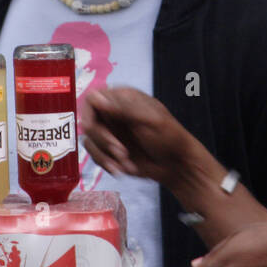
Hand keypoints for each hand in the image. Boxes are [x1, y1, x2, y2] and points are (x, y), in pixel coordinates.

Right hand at [80, 87, 198, 188]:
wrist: (178, 166)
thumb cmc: (170, 138)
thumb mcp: (150, 120)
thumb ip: (123, 108)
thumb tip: (98, 98)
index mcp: (123, 99)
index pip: (93, 99)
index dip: (88, 113)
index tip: (91, 128)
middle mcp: (113, 114)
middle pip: (88, 123)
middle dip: (103, 141)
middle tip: (121, 152)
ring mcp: (111, 134)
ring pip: (90, 142)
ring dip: (106, 156)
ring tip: (126, 163)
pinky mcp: (110, 152)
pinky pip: (95, 157)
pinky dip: (108, 164)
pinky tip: (125, 168)